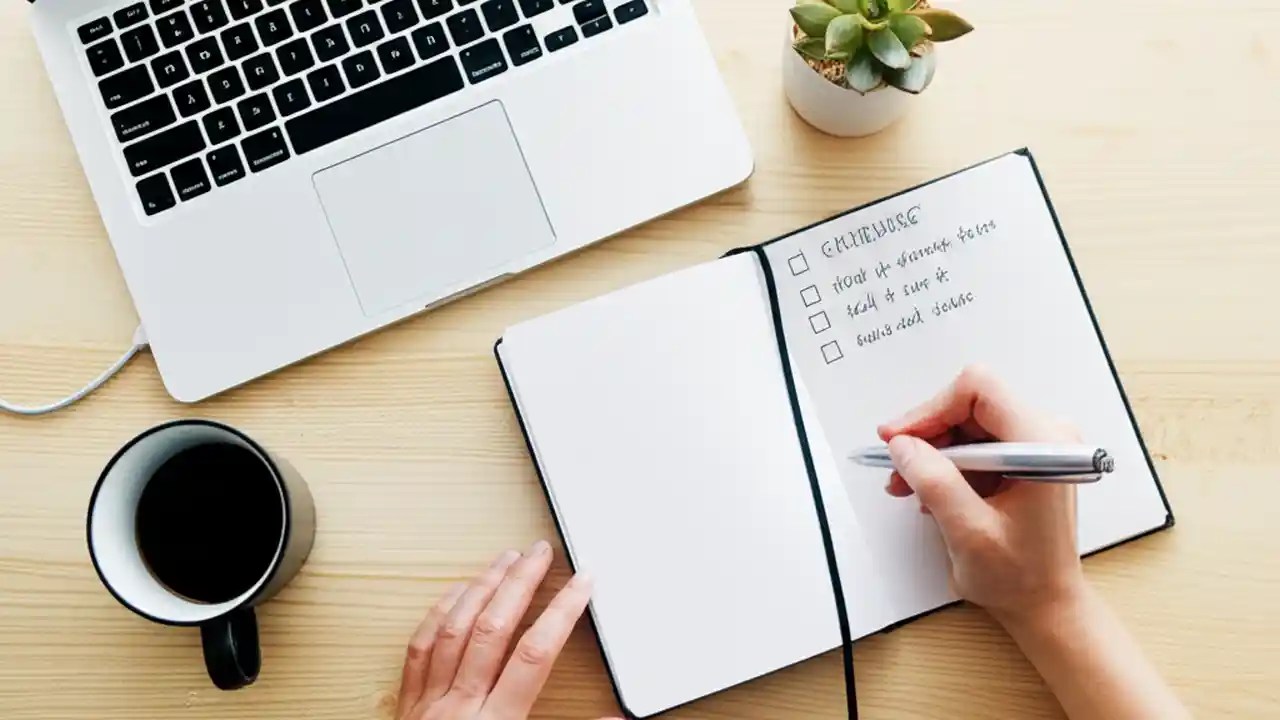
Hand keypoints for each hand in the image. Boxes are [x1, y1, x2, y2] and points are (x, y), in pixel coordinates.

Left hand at [396, 541, 616, 719]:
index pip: (535, 654)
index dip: (562, 612)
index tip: (583, 584)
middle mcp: (461, 708)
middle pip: (494, 629)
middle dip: (521, 584)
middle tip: (542, 552)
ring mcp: (430, 703)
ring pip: (455, 628)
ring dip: (482, 587)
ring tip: (506, 559)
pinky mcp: (408, 705)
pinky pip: (421, 647)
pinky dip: (440, 612)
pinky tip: (457, 591)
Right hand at [876, 365, 1085, 625]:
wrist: (1045, 603)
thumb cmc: (1022, 577)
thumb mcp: (969, 532)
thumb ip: (935, 482)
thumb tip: (902, 445)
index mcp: (1043, 444)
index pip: (978, 391)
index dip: (931, 409)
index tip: (900, 439)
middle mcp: (1045, 435)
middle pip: (969, 405)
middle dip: (926, 434)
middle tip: (896, 465)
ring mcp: (1035, 445)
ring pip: (966, 423)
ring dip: (932, 452)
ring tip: (907, 484)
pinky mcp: (1023, 458)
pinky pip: (974, 443)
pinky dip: (946, 463)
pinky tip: (929, 491)